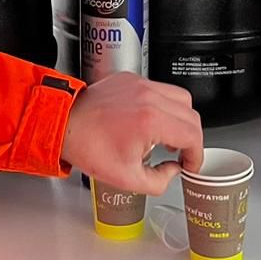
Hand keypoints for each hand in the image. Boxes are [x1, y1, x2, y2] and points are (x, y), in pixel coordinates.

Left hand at [61, 72, 203, 194]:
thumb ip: (160, 181)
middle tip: (181, 152)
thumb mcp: (127, 178)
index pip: (192, 135)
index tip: (190, 163)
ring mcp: (140, 84)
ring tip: (166, 136)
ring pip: (179, 97)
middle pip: (191, 114)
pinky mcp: (130, 78)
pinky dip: (163, 104)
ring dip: (180, 118)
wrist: (64, 124)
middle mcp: (149, 97)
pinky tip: (150, 120)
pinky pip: (159, 88)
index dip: (196, 154)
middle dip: (191, 138)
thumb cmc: (88, 146)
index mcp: (151, 121)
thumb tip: (173, 171)